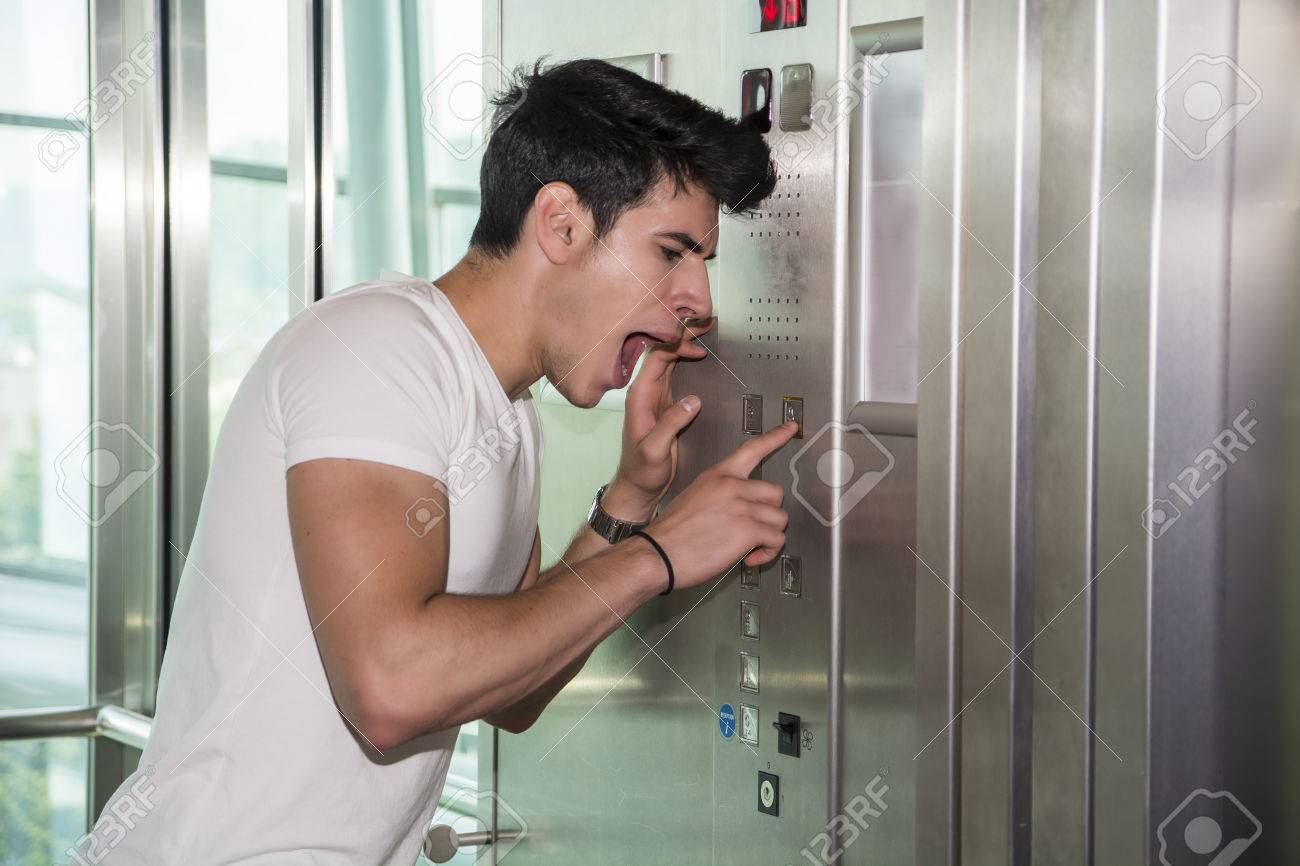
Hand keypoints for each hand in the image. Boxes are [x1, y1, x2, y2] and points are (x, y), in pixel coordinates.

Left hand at [604, 318, 714, 520]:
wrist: (638, 487)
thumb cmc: (641, 472)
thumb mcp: (655, 450)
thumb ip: (671, 424)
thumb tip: (692, 401)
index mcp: (639, 398)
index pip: (656, 359)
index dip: (675, 345)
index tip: (696, 343)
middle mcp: (646, 394)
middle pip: (662, 353)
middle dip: (682, 336)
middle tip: (704, 324)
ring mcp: (655, 398)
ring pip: (669, 360)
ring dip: (684, 344)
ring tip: (703, 331)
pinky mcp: (666, 405)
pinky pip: (675, 373)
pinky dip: (687, 359)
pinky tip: (699, 354)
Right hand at [640, 421, 798, 590]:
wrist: (657, 553)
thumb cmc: (671, 533)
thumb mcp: (693, 497)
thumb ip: (720, 495)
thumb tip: (740, 507)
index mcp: (718, 475)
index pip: (752, 449)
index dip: (776, 437)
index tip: (791, 428)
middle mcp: (732, 486)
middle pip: (775, 492)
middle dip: (768, 513)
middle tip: (753, 528)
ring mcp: (741, 507)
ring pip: (780, 518)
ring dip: (769, 535)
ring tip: (751, 546)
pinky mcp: (747, 530)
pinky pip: (776, 540)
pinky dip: (767, 553)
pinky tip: (750, 557)